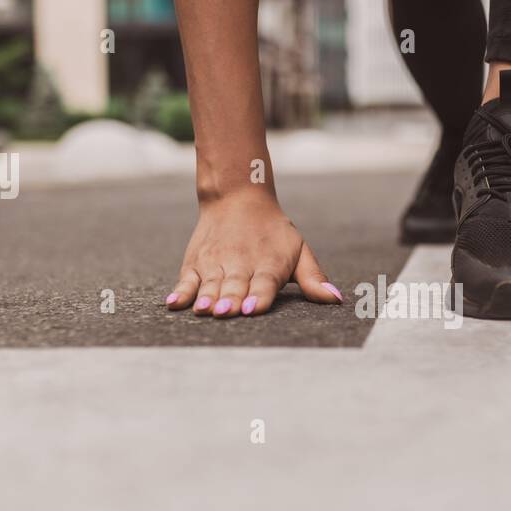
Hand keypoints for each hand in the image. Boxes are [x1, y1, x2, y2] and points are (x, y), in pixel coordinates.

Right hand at [165, 189, 341, 317]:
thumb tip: (336, 299)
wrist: (238, 197)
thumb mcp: (299, 250)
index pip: (264, 284)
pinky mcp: (196, 264)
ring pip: (211, 285)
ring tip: (204, 309)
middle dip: (231, 301)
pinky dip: (181, 292)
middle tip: (226, 313)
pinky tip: (174, 303)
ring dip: (207, 298)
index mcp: (269, 265)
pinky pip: (186, 280)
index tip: (252, 308)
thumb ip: (314, 278)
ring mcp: (215, 265)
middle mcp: (240, 265)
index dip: (258, 297)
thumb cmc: (273, 232)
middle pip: (235, 287)